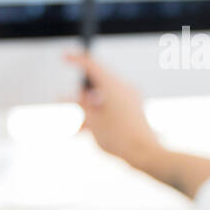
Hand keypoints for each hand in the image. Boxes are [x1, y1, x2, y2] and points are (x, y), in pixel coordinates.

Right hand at [63, 51, 161, 169]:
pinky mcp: (134, 108)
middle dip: (82, 96)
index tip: (64, 56)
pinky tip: (88, 130)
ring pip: (103, 97)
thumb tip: (71, 95)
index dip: (76, 59)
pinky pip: (113, 105)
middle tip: (71, 105)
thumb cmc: (119, 138)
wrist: (146, 154)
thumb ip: (81, 105)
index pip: (91, 64)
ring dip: (90, 109)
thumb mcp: (93, 121)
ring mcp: (131, 97)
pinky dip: (100, 113)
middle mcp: (124, 87)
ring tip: (79, 130)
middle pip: (97, 83)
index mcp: (113, 85)